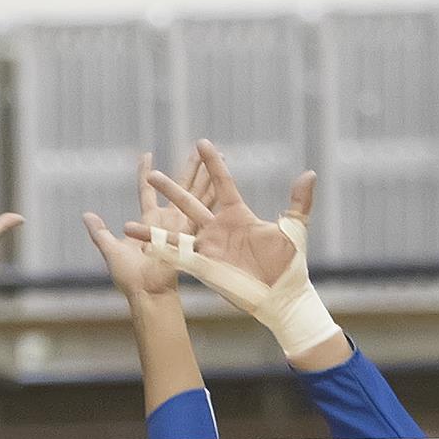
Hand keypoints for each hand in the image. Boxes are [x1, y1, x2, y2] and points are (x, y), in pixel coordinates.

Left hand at [85, 151, 212, 300]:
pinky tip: (221, 178)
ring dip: (207, 175)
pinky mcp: (191, 232)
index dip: (146, 172)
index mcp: (150, 221)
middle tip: (198, 149)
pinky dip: (212, 193)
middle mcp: (169, 220)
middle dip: (191, 168)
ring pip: (197, 193)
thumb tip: (87, 215)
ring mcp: (182, 225)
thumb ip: (100, 232)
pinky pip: (202, 208)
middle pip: (181, 187)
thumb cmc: (130, 277)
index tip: (147, 154)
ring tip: (218, 156)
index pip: (147, 191)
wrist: (148, 293)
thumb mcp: (110, 250)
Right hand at [129, 141, 316, 297]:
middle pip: (190, 202)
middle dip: (170, 189)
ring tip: (129, 224)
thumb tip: (309, 174)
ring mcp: (209, 247)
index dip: (213, 164)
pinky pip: (178, 256)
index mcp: (238, 215)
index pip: (222, 183)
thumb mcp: (294, 230)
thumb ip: (299, 202)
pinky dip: (160, 250)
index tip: (202, 142)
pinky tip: (140, 245)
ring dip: (154, 225)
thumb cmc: (289, 265)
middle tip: (151, 173)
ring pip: (176, 231)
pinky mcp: (205, 266)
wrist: (283, 296)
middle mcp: (219, 229)